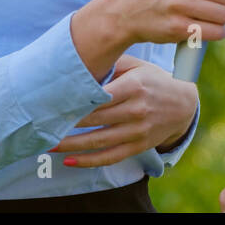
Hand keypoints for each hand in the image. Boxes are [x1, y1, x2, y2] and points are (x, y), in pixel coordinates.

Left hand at [49, 54, 197, 167]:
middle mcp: (136, 110)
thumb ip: (111, 65)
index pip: (98, 96)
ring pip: (98, 141)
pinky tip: (69, 161)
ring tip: (48, 144)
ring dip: (71, 145)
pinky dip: (88, 161)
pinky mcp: (138, 146)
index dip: (75, 101)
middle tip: (41, 123)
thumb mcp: (137, 66)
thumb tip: (81, 63)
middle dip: (66, 123)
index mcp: (134, 86)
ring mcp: (138, 131)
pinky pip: (110, 157)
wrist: (183, 104)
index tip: (52, 102)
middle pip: (94, 119)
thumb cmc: (153, 80)